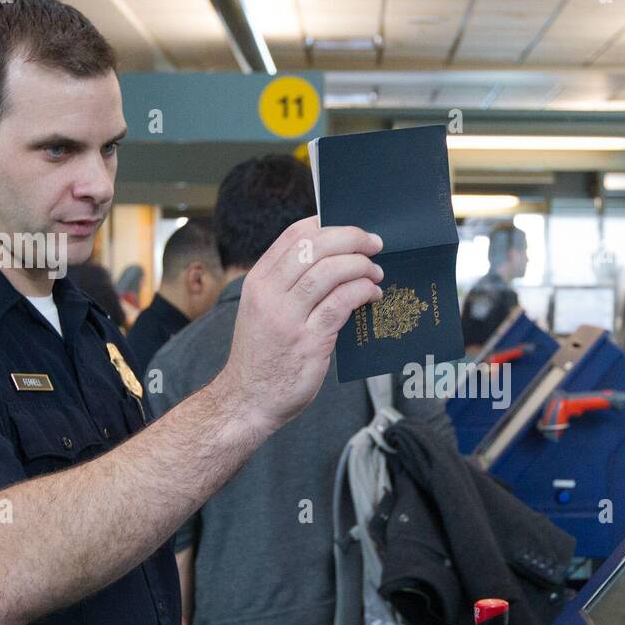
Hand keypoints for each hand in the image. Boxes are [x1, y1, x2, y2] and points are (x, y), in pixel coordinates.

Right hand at [221, 215, 383, 432]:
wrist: (248, 400)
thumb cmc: (263, 356)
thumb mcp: (263, 311)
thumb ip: (289, 285)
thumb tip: (334, 259)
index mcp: (258, 282)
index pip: (294, 236)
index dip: (327, 224)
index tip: (351, 229)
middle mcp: (269, 295)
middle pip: (314, 247)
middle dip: (351, 238)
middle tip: (374, 244)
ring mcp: (288, 318)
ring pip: (329, 271)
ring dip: (361, 265)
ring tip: (376, 272)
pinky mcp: (309, 341)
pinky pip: (341, 303)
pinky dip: (362, 291)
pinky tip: (373, 294)